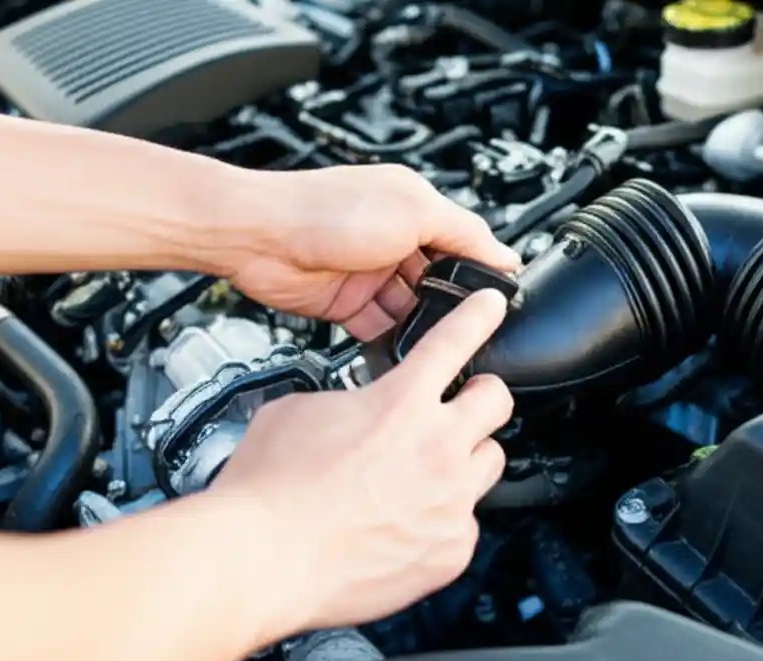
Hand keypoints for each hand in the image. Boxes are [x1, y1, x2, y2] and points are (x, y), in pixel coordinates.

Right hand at [208, 289, 512, 634]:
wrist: (263, 560)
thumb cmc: (269, 489)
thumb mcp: (299, 410)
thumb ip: (346, 399)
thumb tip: (353, 406)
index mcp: (399, 403)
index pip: (455, 340)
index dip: (480, 315)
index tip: (493, 305)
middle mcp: (436, 448)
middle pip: (497, 401)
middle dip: (480, 396)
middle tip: (459, 405)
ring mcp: (450, 501)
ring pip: (490, 462)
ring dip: (466, 458)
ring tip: (428, 471)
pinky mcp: (451, 549)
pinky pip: (466, 523)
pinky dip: (445, 518)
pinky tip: (408, 523)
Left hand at [230, 165, 520, 339]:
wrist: (258, 236)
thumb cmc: (323, 210)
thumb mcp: (413, 211)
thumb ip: (462, 234)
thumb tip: (505, 254)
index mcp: (413, 207)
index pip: (461, 241)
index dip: (479, 269)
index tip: (498, 297)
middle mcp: (391, 237)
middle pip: (436, 279)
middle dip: (449, 302)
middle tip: (467, 326)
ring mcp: (366, 271)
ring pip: (409, 308)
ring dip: (420, 325)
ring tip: (435, 342)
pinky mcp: (343, 302)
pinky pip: (377, 327)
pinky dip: (390, 340)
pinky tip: (403, 351)